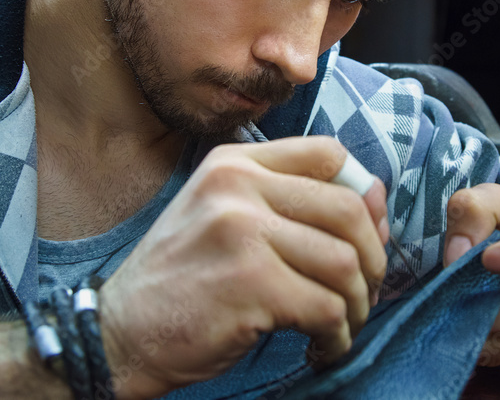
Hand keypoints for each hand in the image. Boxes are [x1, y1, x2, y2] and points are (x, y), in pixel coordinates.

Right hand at [99, 136, 388, 399]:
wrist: (120, 332)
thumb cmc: (182, 278)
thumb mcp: (226, 216)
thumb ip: (292, 200)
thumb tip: (379, 196)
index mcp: (235, 163)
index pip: (328, 153)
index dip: (362, 194)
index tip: (363, 234)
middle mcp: (238, 186)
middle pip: (348, 208)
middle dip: (372, 257)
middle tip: (365, 291)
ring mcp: (243, 232)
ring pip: (344, 262)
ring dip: (358, 303)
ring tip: (343, 324)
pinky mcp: (250, 284)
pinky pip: (327, 307)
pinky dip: (337, 335)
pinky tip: (322, 346)